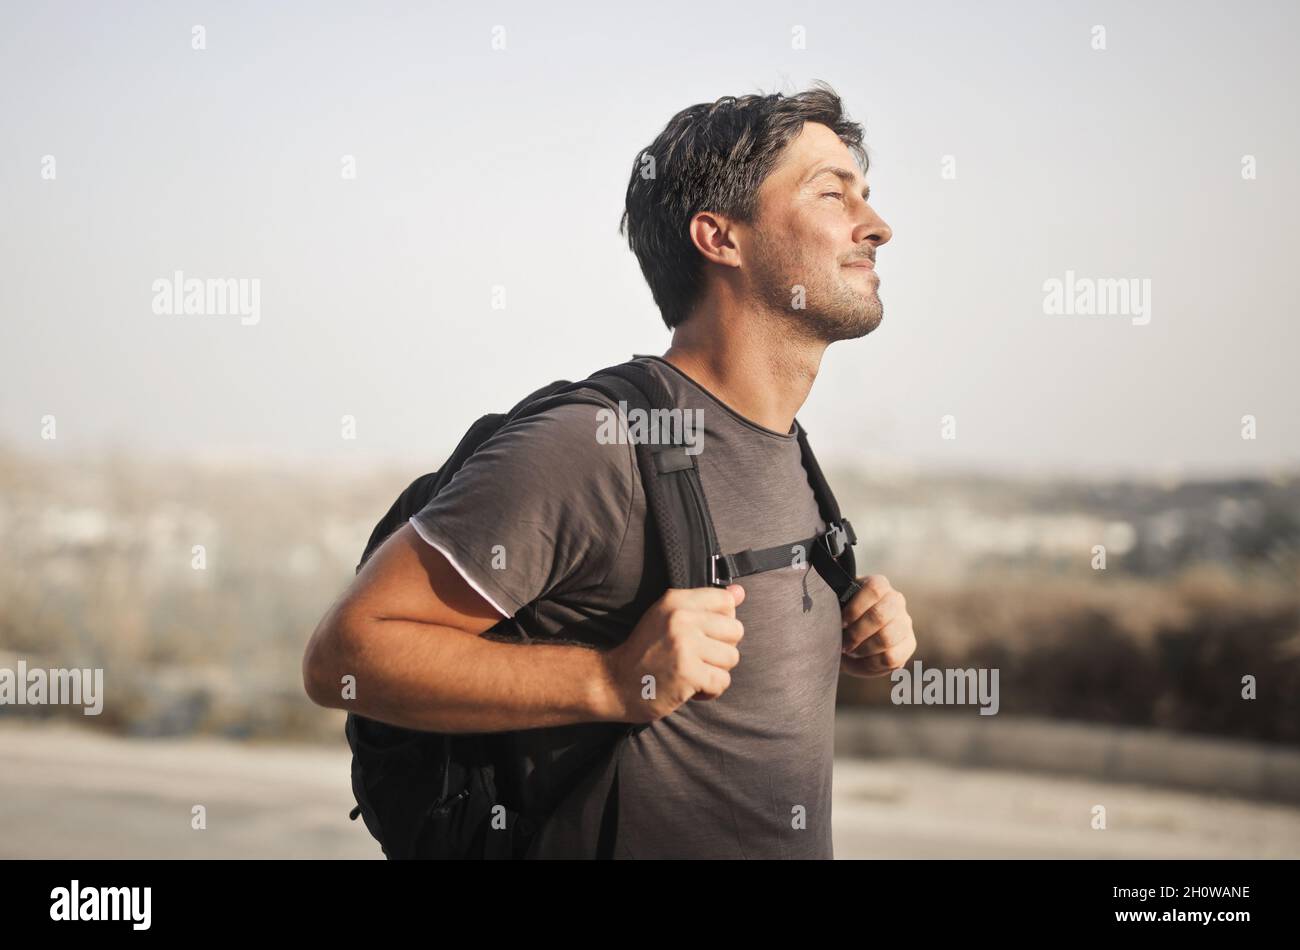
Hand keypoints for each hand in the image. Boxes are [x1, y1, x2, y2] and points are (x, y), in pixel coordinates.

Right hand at [601, 584, 745, 722]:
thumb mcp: (668, 618)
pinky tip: (690, 687)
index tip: (703, 634)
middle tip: (697, 657)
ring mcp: (685, 645)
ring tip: (692, 672)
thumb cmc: (644, 652)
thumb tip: (740, 592)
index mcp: (676, 600)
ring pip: (732, 658)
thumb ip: (706, 605)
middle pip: (735, 630)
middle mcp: (681, 618)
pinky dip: (710, 690)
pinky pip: (722, 681)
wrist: (613, 682)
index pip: (726, 601)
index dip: (722, 622)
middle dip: (721, 649)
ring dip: (715, 671)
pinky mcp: (688, 673)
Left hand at [839, 575, 915, 677]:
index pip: (874, 589)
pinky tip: (863, 660)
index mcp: (879, 585)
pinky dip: (872, 663)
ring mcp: (905, 622)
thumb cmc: (842, 621)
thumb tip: (830, 599)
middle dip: (856, 633)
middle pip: (880, 615)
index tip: (841, 623)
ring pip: (886, 638)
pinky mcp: (909, 644)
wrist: (850, 641)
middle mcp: (896, 600)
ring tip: (852, 651)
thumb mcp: (836, 606)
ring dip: (863, 649)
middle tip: (843, 643)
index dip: (855, 608)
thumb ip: (833, 601)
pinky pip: (892, 657)